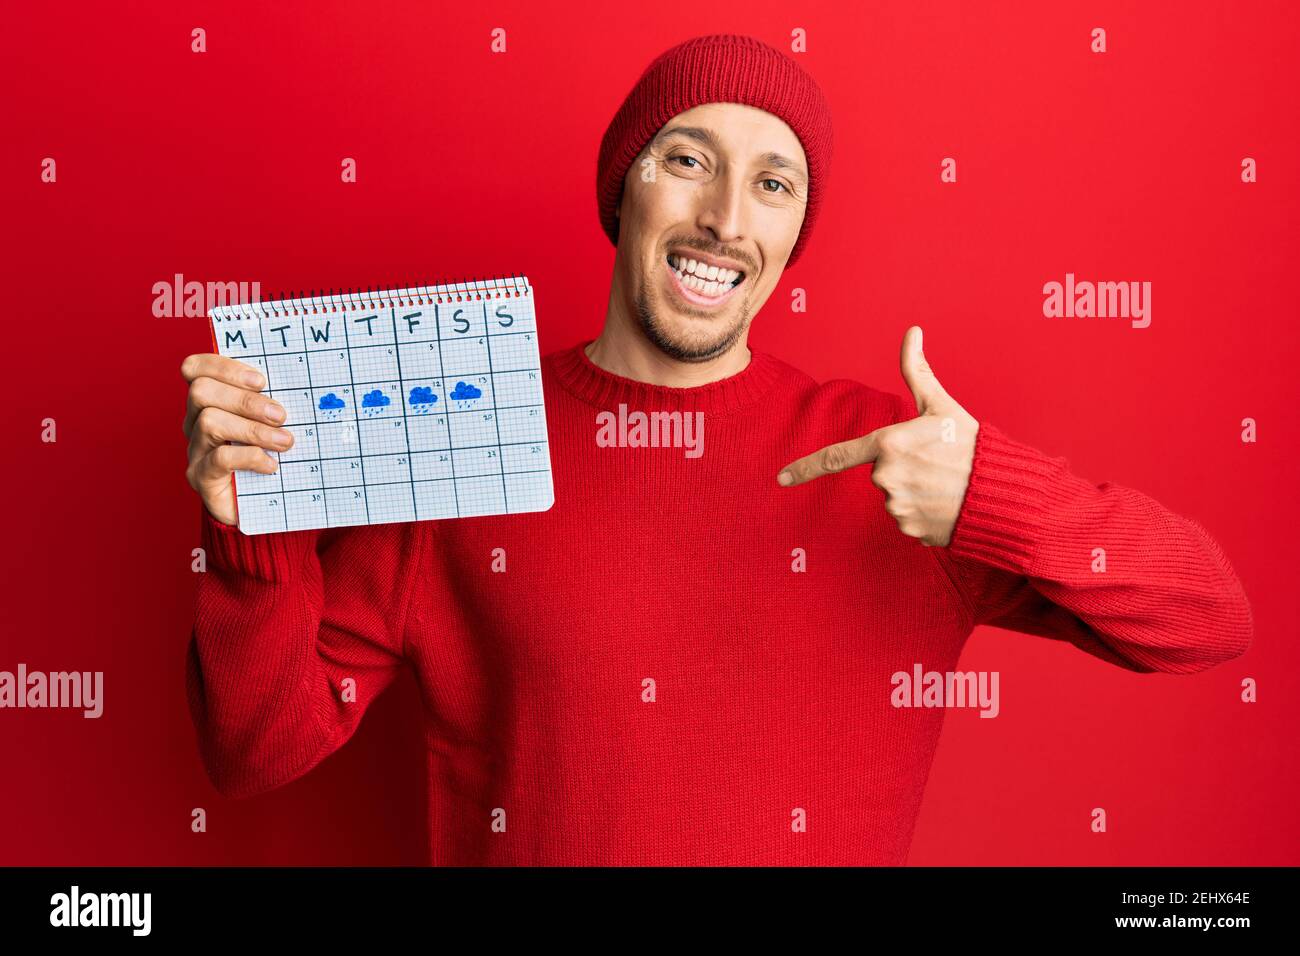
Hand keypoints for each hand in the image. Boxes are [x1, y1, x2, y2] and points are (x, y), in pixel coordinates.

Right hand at [181, 354, 292, 525]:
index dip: (223, 367)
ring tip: (284, 442)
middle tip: (281, 415)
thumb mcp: (270, 425)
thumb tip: (300, 386)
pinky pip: (218, 458)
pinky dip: (249, 457)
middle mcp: (195, 421)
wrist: (256, 506)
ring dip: (253, 429)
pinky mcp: (201, 476)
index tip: (261, 381)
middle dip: (246, 400)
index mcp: (210, 401)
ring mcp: (195, 449)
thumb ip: (272, 404)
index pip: (196, 369)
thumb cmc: (268, 455)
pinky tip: (271, 465)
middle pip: (201, 392)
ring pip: (209, 422)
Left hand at [775, 326, 978, 546]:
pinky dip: (922, 513)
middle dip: (901, 468)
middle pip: (879, 473)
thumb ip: (917, 370)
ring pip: (893, 497)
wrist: (1002, 491)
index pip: (837, 457)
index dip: (805, 468)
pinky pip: (906, 519)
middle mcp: (886, 478)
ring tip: (943, 484)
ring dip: (913, 491)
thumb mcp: (940, 404)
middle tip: (934, 464)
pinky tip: (944, 503)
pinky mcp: (910, 529)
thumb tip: (912, 331)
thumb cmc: (970, 444)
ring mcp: (897, 507)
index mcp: (888, 444)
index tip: (781, 478)